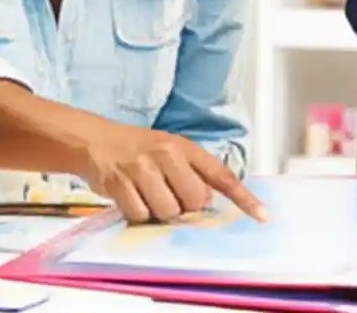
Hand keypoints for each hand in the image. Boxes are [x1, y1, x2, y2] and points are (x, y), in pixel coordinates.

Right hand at [76, 123, 266, 223]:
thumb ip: (193, 172)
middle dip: (184, 206)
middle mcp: (166, 154)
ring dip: (159, 212)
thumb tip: (212, 204)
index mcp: (184, 146)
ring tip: (147, 195)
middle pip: (195, 201)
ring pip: (168, 211)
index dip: (243, 198)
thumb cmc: (136, 149)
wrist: (93, 140)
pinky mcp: (119, 182)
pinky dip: (137, 213)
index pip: (221, 174)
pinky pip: (140, 214)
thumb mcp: (169, 150)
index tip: (263, 216)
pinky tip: (131, 198)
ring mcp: (141, 167)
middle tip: (168, 195)